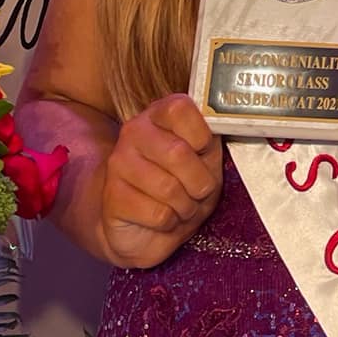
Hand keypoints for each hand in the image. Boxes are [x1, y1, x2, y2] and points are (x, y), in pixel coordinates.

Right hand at [99, 94, 222, 268]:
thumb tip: (225, 127)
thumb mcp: (206, 161)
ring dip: (186, 206)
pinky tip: (163, 218)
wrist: (147, 227)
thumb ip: (212, 143)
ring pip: (168, 188)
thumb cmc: (183, 188)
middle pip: (178, 152)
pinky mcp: (112, 197)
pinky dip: (170, 223)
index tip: (204, 152)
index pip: (180, 109)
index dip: (201, 136)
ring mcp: (119, 163)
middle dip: (199, 182)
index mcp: (160, 115)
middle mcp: (134, 131)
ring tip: (182, 206)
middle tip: (199, 192)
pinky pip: (157, 214)